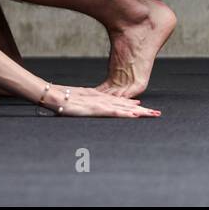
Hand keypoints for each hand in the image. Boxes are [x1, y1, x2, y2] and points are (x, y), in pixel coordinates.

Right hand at [45, 85, 160, 117]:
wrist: (51, 95)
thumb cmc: (59, 99)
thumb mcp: (74, 102)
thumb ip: (82, 102)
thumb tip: (84, 106)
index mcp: (97, 98)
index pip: (118, 102)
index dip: (131, 104)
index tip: (142, 107)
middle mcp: (102, 100)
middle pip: (126, 104)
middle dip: (142, 109)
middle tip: (157, 112)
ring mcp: (100, 103)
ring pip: (124, 107)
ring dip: (140, 112)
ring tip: (153, 114)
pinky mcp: (96, 107)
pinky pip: (114, 111)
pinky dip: (126, 112)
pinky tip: (135, 114)